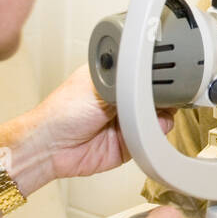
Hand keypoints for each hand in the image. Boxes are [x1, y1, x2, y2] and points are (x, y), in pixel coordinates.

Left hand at [29, 64, 176, 180]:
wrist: (52, 147)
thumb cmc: (62, 112)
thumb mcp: (99, 87)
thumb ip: (128, 83)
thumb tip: (153, 80)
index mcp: (114, 77)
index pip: (144, 70)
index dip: (154, 72)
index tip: (164, 73)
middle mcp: (123, 98)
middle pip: (156, 93)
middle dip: (161, 94)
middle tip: (158, 95)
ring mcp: (128, 120)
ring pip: (160, 115)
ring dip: (159, 114)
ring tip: (148, 112)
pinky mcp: (131, 141)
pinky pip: (152, 137)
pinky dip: (154, 134)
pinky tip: (143, 127)